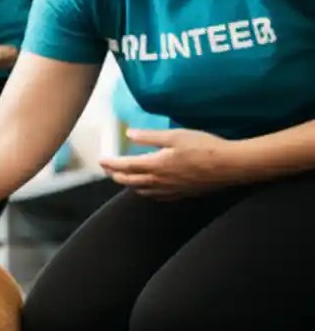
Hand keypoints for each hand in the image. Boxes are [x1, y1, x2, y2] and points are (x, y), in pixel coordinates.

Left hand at [99, 128, 242, 199]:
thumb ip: (149, 137)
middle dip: (117, 175)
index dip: (111, 164)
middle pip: (131, 181)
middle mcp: (160, 181)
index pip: (126, 166)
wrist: (230, 165)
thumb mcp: (174, 135)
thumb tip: (129, 133)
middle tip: (108, 170)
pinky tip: (148, 189)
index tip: (101, 161)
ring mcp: (171, 190)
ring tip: (124, 179)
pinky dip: (147, 192)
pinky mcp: (183, 194)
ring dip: (130, 185)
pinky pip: (158, 197)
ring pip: (143, 191)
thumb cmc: (203, 146)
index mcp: (156, 165)